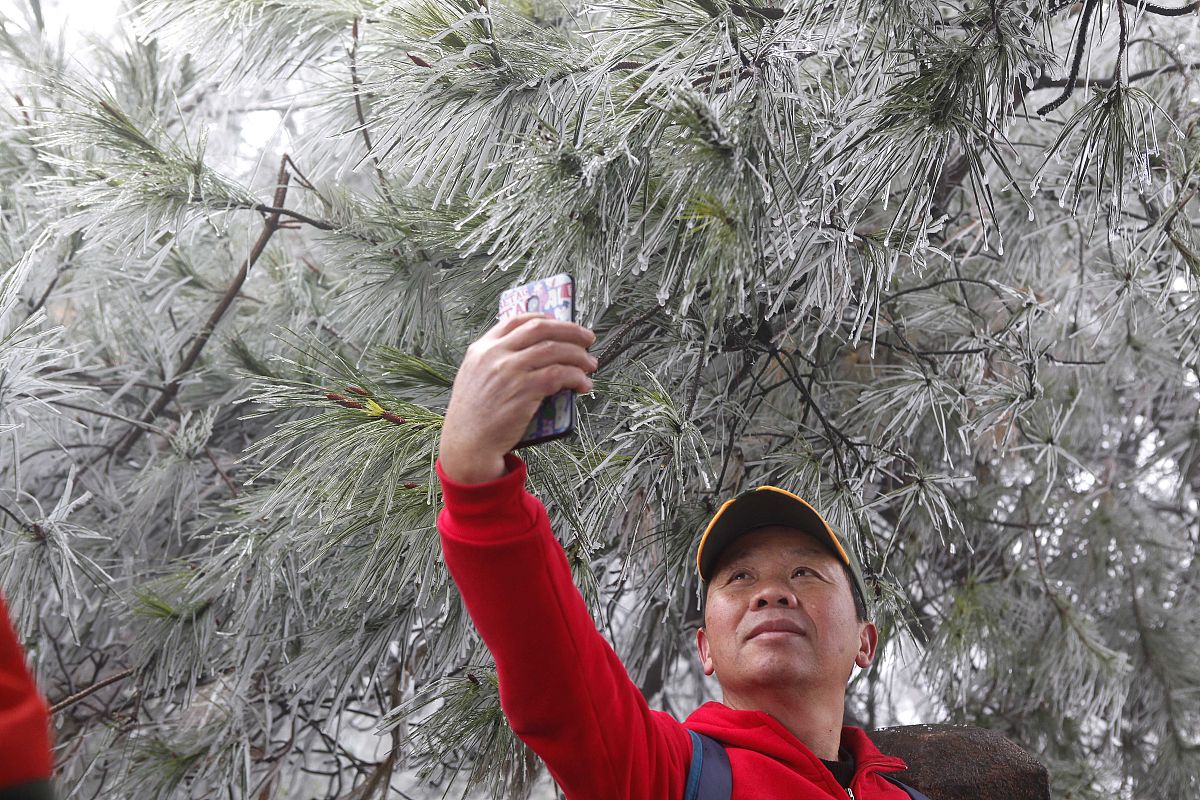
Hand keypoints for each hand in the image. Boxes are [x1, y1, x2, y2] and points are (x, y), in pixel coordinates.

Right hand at [439, 313, 596, 483]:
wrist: (468, 443)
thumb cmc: (474, 416)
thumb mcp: (475, 377)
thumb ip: (496, 360)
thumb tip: (536, 353)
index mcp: (482, 348)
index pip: (516, 320)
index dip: (544, 319)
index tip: (561, 323)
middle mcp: (495, 354)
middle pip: (540, 329)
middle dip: (570, 331)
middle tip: (587, 339)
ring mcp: (509, 371)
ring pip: (554, 350)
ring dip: (578, 355)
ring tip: (590, 364)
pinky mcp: (523, 390)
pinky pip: (559, 375)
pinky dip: (576, 377)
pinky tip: (583, 384)